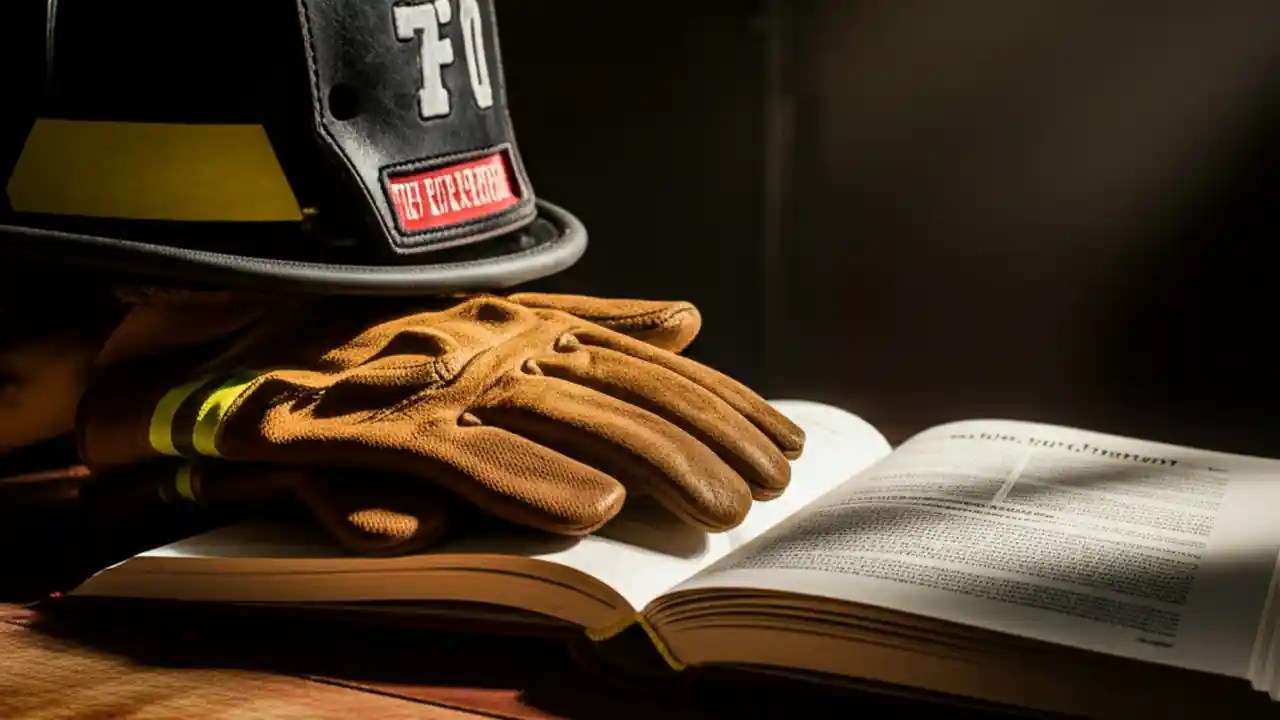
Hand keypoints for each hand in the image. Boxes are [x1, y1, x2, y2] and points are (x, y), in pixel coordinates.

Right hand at [79, 293, 803, 535]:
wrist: (237, 354)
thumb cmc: (379, 355)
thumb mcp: (489, 331)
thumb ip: (588, 322)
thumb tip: (689, 318)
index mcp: (524, 326)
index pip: (646, 368)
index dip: (722, 405)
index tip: (787, 446)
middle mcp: (486, 345)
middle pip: (616, 395)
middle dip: (702, 444)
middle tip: (768, 496)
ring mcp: (426, 385)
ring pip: (551, 424)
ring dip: (638, 463)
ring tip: (707, 507)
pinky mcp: (361, 430)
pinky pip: (448, 460)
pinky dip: (514, 482)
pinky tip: (584, 512)